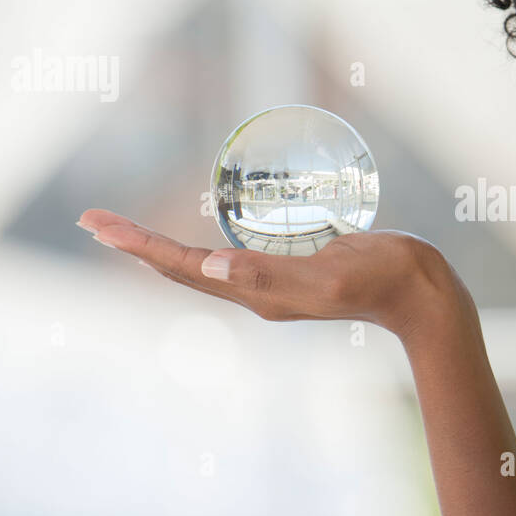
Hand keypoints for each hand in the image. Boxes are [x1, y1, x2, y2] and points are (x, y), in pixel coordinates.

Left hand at [76, 209, 456, 339]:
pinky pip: (232, 258)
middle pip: (181, 268)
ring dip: (162, 247)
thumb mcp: (329, 272)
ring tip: (129, 232)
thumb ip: (273, 271)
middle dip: (136, 245)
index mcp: (259, 293)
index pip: (183, 266)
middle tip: (94, 222)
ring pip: (202, 266)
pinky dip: (201, 245)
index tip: (97, 225)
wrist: (422, 293)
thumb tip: (212, 266)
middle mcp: (257, 291)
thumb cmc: (382, 278)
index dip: (139, 245)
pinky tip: (201, 234)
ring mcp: (273, 282)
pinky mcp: (291, 268)